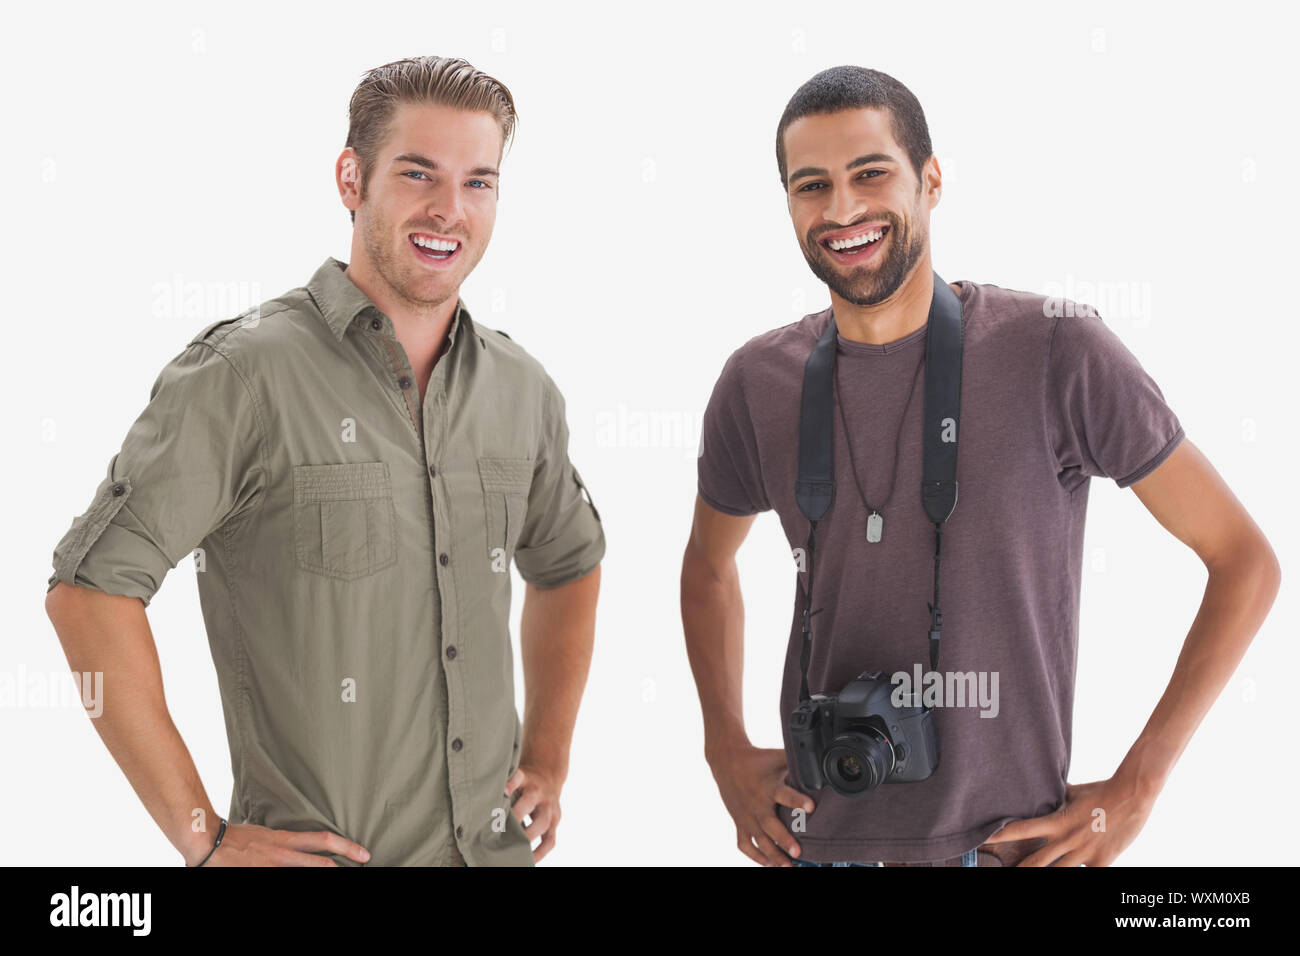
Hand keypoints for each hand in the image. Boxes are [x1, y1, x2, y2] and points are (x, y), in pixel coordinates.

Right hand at [188, 822, 370, 866]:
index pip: (322, 840)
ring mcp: (271, 868)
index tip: (362, 853)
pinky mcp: (260, 876)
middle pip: (320, 861)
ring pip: (305, 873)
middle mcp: (282, 854)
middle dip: (343, 865)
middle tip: (363, 863)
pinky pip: (284, 882)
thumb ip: (282, 839)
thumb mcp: (265, 831)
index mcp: (284, 839)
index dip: (346, 846)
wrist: (208, 842)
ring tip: (340, 875)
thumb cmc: (235, 836)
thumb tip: (296, 841)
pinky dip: (297, 880)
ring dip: (323, 873)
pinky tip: (304, 881)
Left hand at [505, 764, 563, 862]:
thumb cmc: (522, 781)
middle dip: (516, 815)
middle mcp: (538, 791)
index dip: (511, 784)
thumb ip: (500, 786)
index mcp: (525, 778)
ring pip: (542, 822)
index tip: (503, 791)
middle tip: (499, 829)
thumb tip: (476, 801)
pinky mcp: (555, 821)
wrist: (548, 775)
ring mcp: (549, 807)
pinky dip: (540, 852)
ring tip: (513, 847)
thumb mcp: (514, 776)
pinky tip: (529, 860)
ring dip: (527, 836)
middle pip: (530, 801)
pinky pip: (550, 839)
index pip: (518, 777)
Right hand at [708, 744, 814, 865]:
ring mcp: (746, 815)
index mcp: (769, 786)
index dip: (797, 800)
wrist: (726, 760)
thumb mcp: (777, 757)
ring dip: (772, 855)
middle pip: (769, 825)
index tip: (811, 807)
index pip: (784, 793)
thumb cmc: (757, 759)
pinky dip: (755, 856)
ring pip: (758, 840)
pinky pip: (744, 844)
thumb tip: (821, 763)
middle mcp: (757, 803)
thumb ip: (797, 763)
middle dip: (783, 839)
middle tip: (798, 851)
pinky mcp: (739, 822)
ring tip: (788, 866)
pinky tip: (768, 864)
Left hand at [984, 775, 1155, 866]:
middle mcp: (1067, 839)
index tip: (983, 839)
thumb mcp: (1074, 792)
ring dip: (1044, 878)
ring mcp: (1084, 853)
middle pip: (1036, 862)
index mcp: (1057, 821)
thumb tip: (1044, 786)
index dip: (1000, 835)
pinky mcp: (1101, 862)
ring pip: (1058, 874)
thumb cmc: (1101, 790)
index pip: (1021, 829)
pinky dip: (1079, 877)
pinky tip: (1073, 878)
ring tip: (1030, 880)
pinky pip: (1086, 877)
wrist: (1132, 794)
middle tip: (1003, 872)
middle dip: (1019, 870)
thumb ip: (1057, 795)